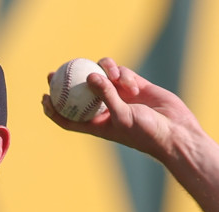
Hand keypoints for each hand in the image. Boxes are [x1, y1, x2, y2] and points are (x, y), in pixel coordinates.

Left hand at [41, 58, 202, 159]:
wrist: (175, 131)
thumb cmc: (145, 132)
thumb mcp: (122, 116)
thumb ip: (105, 96)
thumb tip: (89, 75)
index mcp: (97, 125)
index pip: (69, 118)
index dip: (54, 109)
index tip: (43, 97)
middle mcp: (106, 109)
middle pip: (80, 93)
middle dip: (66, 82)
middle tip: (54, 71)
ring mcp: (120, 96)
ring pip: (101, 77)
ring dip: (103, 72)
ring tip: (111, 75)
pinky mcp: (135, 86)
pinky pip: (121, 73)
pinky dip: (123, 74)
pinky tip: (128, 81)